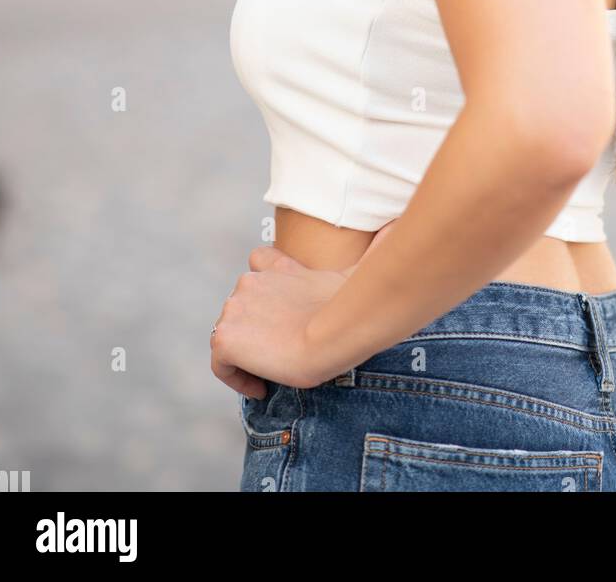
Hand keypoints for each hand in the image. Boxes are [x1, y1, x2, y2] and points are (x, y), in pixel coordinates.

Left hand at [211, 220, 398, 396]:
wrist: (335, 332)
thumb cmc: (354, 306)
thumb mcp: (361, 271)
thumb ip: (373, 247)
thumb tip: (394, 226)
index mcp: (279, 267)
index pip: (259, 262)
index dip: (265, 286)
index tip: (280, 316)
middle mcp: (252, 281)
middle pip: (242, 307)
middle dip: (259, 329)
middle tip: (285, 354)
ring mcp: (234, 308)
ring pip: (231, 333)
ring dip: (249, 351)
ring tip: (275, 371)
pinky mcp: (226, 338)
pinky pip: (221, 364)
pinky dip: (236, 377)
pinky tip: (261, 388)